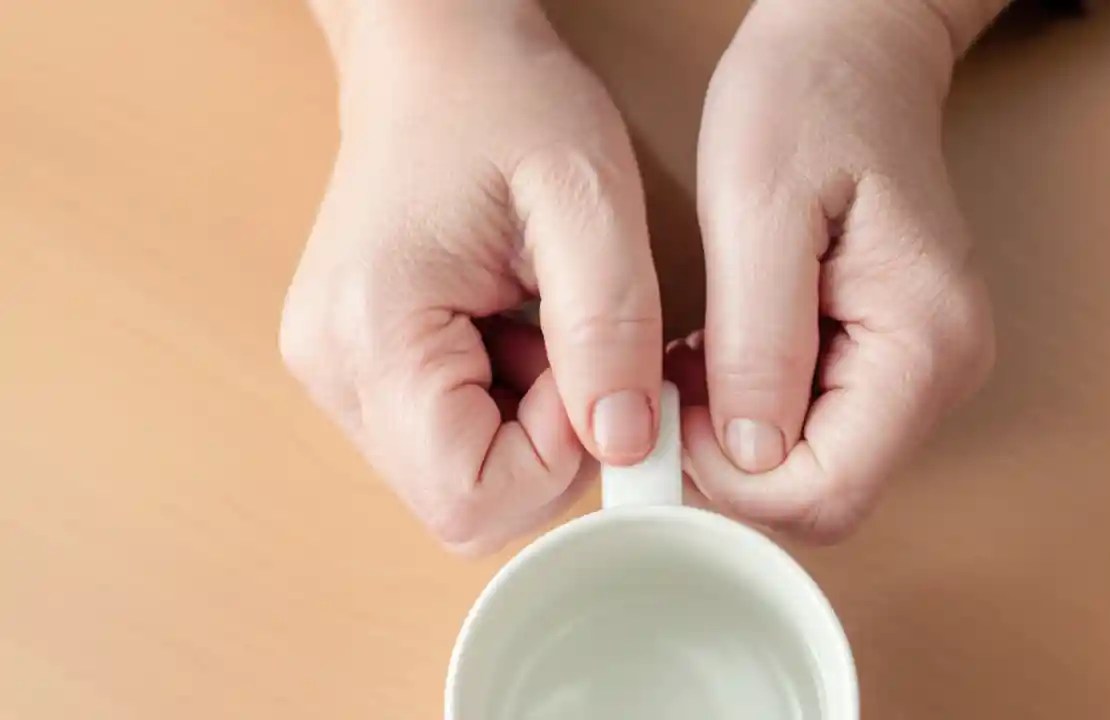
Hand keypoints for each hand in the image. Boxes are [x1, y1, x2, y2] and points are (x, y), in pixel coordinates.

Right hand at [280, 0, 661, 553]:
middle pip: (461, 501)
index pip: (468, 498)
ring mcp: (338, 372)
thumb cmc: (501, 99)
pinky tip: (516, 327)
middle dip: (547, 447)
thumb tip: (624, 443)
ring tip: (541, 321)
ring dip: (529, 425)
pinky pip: (449, 436)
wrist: (432, 52)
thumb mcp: (585, 196)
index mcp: (373, 334)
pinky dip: (506, 405)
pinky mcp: (359, 364)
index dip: (556, 461)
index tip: (590, 373)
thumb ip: (609, 325)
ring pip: (459, 476)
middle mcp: (334, 371)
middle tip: (572, 346)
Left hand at [672, 0, 999, 540]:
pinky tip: (720, 353)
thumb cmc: (807, 102)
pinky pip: (813, 426)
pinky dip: (752, 408)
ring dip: (737, 434)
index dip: (733, 482)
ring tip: (696, 355)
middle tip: (672, 387)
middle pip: (826, 491)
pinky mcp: (889, 357)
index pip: (829, 493)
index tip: (669, 418)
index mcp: (924, 344)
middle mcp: (941, 374)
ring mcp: (920, 369)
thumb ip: (758, 343)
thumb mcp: (758, 211)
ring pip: (814, 466)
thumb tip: (750, 454)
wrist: (849, 49)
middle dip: (732, 462)